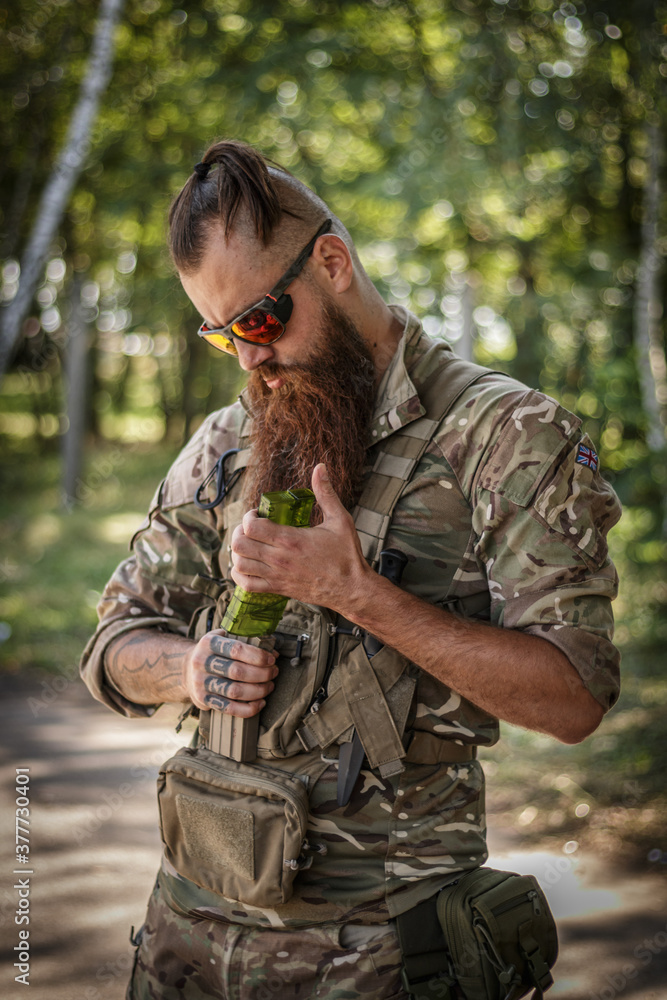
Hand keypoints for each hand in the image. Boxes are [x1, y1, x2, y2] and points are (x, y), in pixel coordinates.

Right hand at [183, 629, 277, 716]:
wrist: (187, 669)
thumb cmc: (215, 653)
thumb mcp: (223, 638)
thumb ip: (246, 641)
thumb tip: (272, 652)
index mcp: (209, 643)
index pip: (236, 649)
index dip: (257, 656)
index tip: (272, 659)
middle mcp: (202, 662)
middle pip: (237, 672)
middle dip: (262, 674)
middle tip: (274, 673)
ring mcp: (201, 683)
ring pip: (234, 691)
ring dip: (258, 691)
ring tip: (269, 686)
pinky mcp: (203, 699)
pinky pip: (228, 708)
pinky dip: (248, 709)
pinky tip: (260, 703)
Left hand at [229, 463, 371, 612]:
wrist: (352, 589)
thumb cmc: (347, 556)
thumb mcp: (340, 519)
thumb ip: (326, 493)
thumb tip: (320, 468)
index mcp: (291, 539)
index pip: (251, 526)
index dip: (249, 516)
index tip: (259, 514)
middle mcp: (279, 559)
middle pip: (239, 544)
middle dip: (240, 532)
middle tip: (251, 528)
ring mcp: (277, 576)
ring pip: (239, 564)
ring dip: (239, 552)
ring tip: (250, 545)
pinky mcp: (278, 589)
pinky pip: (247, 585)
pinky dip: (240, 574)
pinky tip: (249, 565)